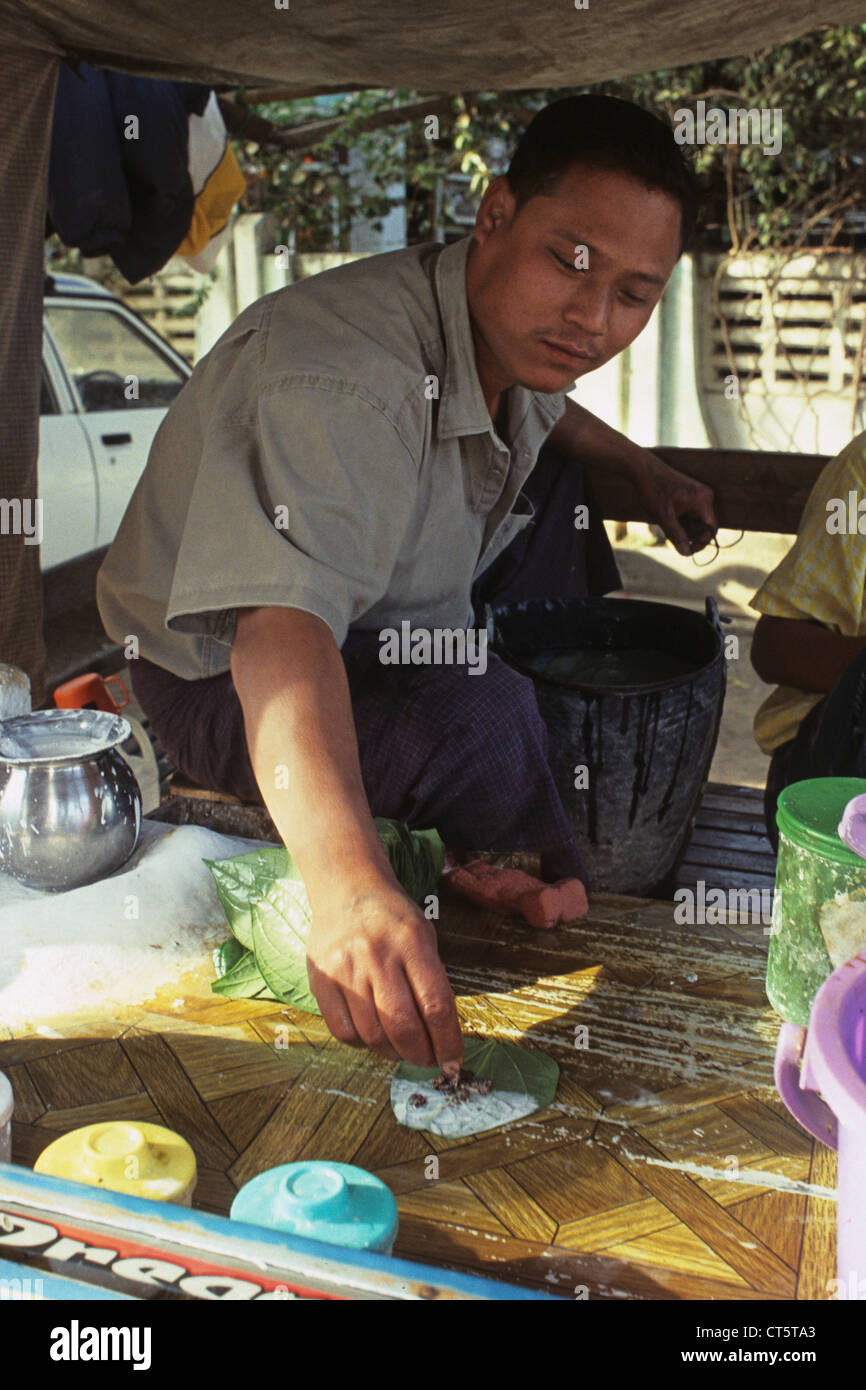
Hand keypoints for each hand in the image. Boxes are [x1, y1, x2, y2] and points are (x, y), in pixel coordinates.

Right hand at [306, 879, 463, 1068]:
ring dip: (392, 1052)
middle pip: (403, 1024)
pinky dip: (362, 1044)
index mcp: (412, 943)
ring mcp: (346, 969)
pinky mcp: (321, 980)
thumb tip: (442, 1034)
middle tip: (428, 1062)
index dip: (447, 1041)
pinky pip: (343, 1031)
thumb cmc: (392, 917)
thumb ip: (432, 979)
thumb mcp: (424, 936)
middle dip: (421, 1054)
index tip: (453, 1061)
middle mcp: (377, 956)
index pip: (435, 1004)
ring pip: (372, 1033)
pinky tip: (373, 1037)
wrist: (346, 889)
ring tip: (402, 1050)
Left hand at [633, 452, 717, 555]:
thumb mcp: (664, 517)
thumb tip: (686, 553)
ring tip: (666, 523)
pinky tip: (667, 517)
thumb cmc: (654, 491)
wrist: (644, 469)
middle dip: (689, 535)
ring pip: (697, 521)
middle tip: (671, 537)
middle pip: (704, 526)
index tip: (687, 551)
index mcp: (703, 500)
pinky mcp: (692, 495)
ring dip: (684, 528)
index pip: (711, 529)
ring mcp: (700, 495)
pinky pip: (692, 513)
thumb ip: (676, 535)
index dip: (701, 543)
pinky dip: (682, 520)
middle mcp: (705, 496)